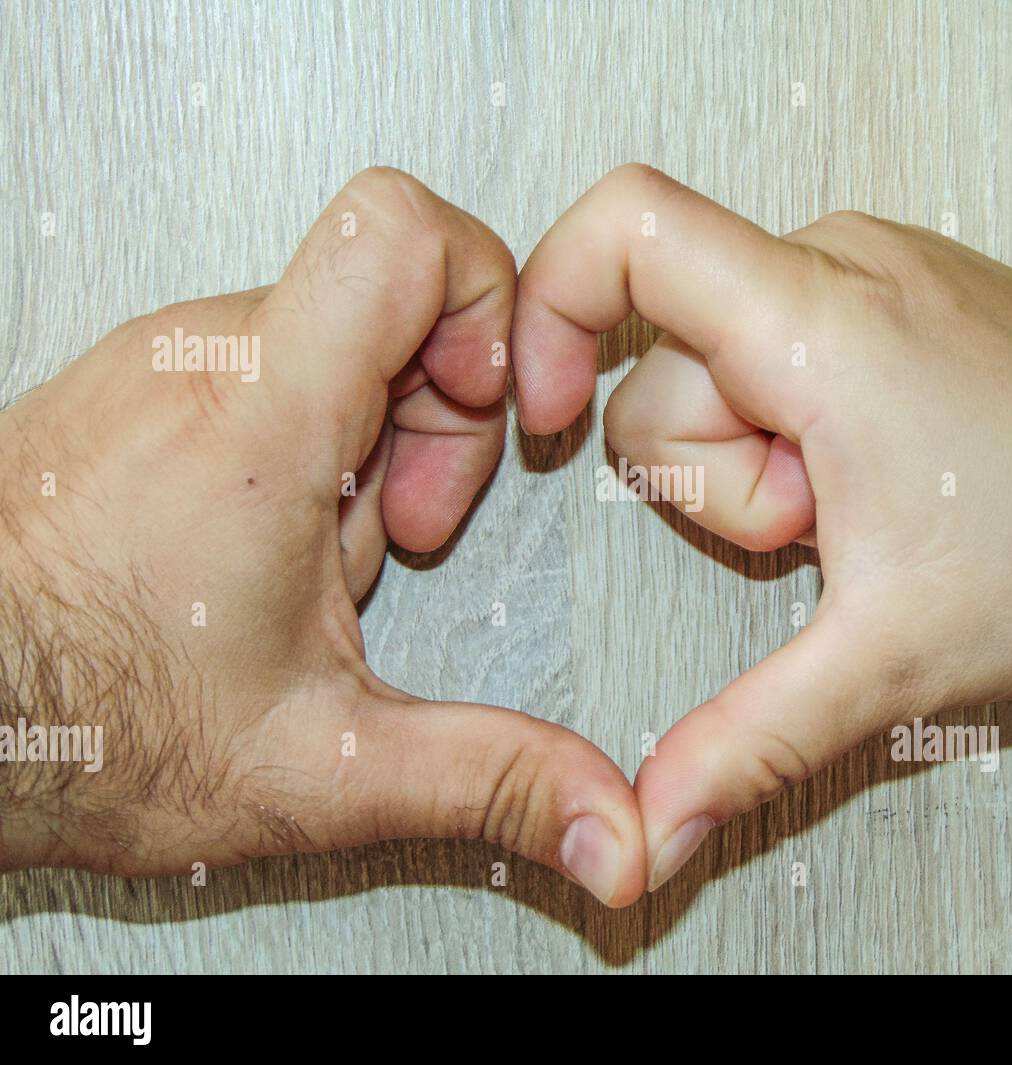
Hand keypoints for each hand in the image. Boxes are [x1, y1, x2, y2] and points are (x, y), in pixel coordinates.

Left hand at [0, 168, 644, 906]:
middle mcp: (197, 361)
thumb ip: (487, 778)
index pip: (402, 231)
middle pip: (391, 299)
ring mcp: (155, 367)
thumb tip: (607, 824)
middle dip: (437, 423)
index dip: (493, 299)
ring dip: (367, 450)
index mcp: (261, 419)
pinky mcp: (130, 391)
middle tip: (402, 531)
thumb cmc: (73, 725)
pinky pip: (259, 371)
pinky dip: (301, 451)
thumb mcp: (321, 768)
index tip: (498, 400)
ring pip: (327, 341)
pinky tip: (264, 552)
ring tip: (323, 559)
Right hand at [512, 164, 1011, 889]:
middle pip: (666, 361)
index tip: (538, 405)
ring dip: (763, 462)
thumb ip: (746, 743)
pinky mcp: (900, 296)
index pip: (626, 228)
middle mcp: (843, 266)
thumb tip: (653, 821)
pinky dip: (801, 427)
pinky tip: (881, 474)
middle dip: (715, 476)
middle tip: (823, 525)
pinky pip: (782, 351)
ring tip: (863, 505)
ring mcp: (876, 273)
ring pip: (724, 365)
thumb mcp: (889, 662)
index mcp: (822, 324)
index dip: (547, 305)